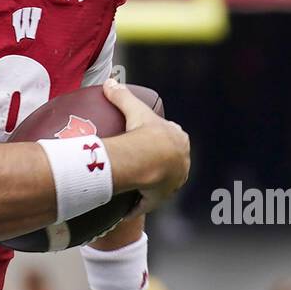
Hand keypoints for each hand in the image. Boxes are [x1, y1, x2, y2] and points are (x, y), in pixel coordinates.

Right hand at [103, 79, 189, 217]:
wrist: (148, 159)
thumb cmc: (144, 132)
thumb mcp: (134, 110)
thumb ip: (122, 95)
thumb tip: (109, 81)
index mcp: (179, 140)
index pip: (172, 138)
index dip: (160, 139)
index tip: (147, 140)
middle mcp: (181, 162)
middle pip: (169, 162)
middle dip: (159, 163)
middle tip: (138, 163)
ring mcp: (173, 182)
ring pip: (161, 183)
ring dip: (151, 184)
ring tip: (134, 184)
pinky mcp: (162, 197)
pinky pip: (148, 202)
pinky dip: (139, 204)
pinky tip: (128, 208)